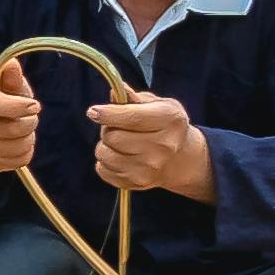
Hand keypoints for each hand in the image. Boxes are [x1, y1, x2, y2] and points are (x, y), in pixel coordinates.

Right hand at [0, 59, 45, 182]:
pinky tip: (20, 143)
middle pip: (11, 129)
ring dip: (29, 137)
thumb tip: (12, 63)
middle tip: (30, 116)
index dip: (18, 106)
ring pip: (17, 147)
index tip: (34, 105)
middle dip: (30, 122)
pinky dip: (26, 152)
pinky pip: (18, 161)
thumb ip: (10, 77)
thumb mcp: (2, 84)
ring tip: (24, 130)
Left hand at [89, 92, 213, 204]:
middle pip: (112, 136)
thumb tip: (114, 92)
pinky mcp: (137, 183)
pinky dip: (106, 162)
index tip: (94, 111)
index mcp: (169, 120)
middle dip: (108, 129)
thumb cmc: (165, 125)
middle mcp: (163, 146)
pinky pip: (103, 170)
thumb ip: (134, 98)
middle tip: (117, 127)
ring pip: (104, 154)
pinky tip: (121, 157)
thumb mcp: (159, 104)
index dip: (108, 114)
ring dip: (105, 146)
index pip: (131, 117)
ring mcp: (150, 168)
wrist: (180, 158)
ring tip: (120, 143)